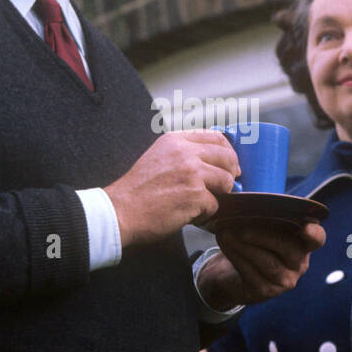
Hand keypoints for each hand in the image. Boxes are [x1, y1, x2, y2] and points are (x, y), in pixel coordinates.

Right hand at [105, 131, 238, 246]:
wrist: (122, 211)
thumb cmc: (138, 190)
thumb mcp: (159, 156)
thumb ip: (183, 152)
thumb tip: (213, 158)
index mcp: (176, 140)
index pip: (217, 137)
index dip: (228, 152)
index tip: (229, 164)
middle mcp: (186, 153)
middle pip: (227, 158)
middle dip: (230, 174)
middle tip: (223, 186)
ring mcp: (192, 173)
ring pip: (226, 181)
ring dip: (218, 195)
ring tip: (200, 202)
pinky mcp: (196, 195)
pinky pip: (215, 205)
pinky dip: (205, 214)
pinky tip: (189, 214)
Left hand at [197, 220, 325, 307]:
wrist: (235, 275)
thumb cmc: (253, 243)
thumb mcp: (263, 228)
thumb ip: (265, 216)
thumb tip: (246, 201)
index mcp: (303, 244)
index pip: (317, 239)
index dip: (314, 234)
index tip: (307, 228)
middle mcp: (299, 264)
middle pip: (289, 249)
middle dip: (264, 236)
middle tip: (241, 228)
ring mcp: (284, 281)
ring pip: (267, 262)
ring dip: (243, 245)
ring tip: (225, 232)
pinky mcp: (265, 291)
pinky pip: (251, 271)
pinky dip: (235, 254)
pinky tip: (224, 242)